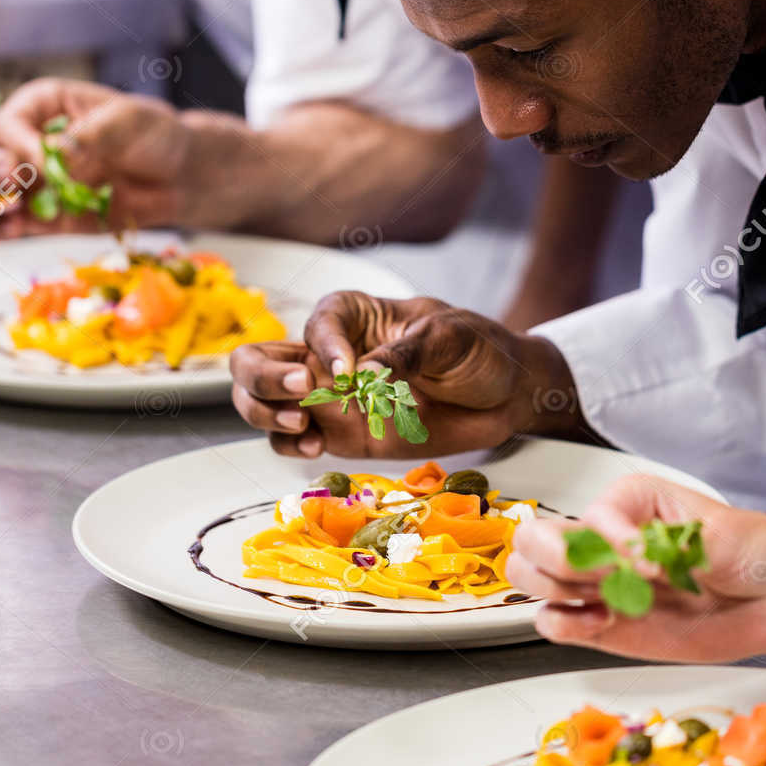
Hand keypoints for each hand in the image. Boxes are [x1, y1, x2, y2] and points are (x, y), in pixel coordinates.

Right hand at [0, 78, 187, 237]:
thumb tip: (58, 157)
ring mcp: (32, 181)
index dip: (20, 143)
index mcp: (44, 106)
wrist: (179, 177)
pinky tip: (5, 232)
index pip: (11, 121)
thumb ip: (92, 138)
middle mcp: (28, 141)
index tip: (46, 162)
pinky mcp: (43, 216)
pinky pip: (7, 223)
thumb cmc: (154, 135)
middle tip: (10, 181)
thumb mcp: (129, 123)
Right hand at [229, 291, 577, 459]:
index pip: (317, 324)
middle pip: (259, 359)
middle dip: (265, 378)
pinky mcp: (339, 435)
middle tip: (303, 397)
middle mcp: (330, 356)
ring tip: (304, 427)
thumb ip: (406, 353)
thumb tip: (365, 374)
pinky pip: (293, 440)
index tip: (349, 374)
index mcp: (355, 317)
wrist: (506, 397)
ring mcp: (329, 398)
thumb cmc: (479, 350)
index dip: (324, 347)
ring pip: (263, 401)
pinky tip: (313, 448)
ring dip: (266, 413)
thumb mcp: (450, 338)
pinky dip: (290, 445)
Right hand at [507, 474, 765, 659]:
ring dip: (553, 590)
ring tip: (602, 602)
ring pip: (529, 577)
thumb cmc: (755, 551)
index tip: (651, 561)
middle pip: (532, 538)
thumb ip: (672, 543)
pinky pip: (553, 623)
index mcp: (629, 502)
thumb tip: (631, 556)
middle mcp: (604, 539)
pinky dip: (562, 625)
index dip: (611, 542)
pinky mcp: (602, 623)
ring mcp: (599, 582)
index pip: (588, 515)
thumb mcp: (723, 535)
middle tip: (603, 579)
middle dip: (557, 560)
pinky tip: (601, 622)